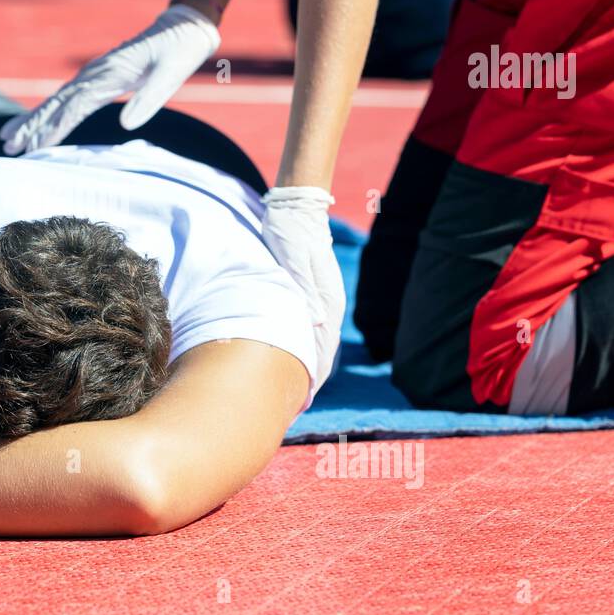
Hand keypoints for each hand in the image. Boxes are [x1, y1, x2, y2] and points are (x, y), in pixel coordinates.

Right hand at [0, 4, 219, 153]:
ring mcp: (92, 74)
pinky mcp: (96, 76)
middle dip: (31, 127)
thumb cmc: (178, 53)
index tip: (33, 149)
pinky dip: (47, 110)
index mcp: (108, 76)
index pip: (73, 108)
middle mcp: (93, 74)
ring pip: (55, 100)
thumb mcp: (170, 75)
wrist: (182, 28)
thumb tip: (126, 125)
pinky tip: (35, 121)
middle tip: (8, 147)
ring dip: (31, 120)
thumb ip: (149, 100)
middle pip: (55, 104)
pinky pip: (65, 97)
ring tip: (7, 138)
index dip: (52, 129)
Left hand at [260, 186, 344, 395]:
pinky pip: (307, 330)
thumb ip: (305, 290)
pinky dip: (300, 348)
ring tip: (291, 392)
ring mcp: (319, 301)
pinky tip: (286, 357)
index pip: (322, 351)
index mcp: (327, 302)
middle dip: (309, 381)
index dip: (313, 379)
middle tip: (293, 407)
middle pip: (320, 353)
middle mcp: (327, 306)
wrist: (296, 207)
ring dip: (304, 367)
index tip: (302, 403)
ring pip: (314, 343)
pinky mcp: (309, 295)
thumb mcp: (296, 259)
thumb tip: (314, 324)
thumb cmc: (292, 233)